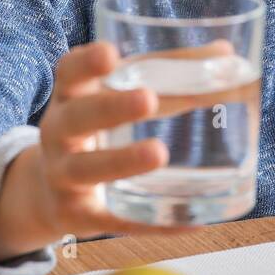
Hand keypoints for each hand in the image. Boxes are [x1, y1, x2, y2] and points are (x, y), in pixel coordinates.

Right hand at [0, 38, 233, 257]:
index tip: (110, 53)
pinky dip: (150, 222)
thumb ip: (167, 74)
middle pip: (77, 117)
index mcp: (71, 96)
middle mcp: (59, 133)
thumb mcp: (116, 97)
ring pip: (85, 168)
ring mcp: (63, 176)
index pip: (70, 72)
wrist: (49, 193)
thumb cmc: (98, 128)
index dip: (86, 62)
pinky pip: (113, 221)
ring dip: (122, 161)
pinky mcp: (76, 215)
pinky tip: (188, 221)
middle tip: (147, 99)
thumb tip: (225, 52)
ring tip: (158, 153)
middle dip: (110, 108)